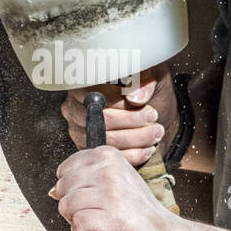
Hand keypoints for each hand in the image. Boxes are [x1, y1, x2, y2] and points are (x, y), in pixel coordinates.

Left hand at [49, 144, 183, 230]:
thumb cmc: (138, 214)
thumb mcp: (116, 183)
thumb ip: (87, 179)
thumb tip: (53, 189)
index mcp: (110, 156)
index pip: (65, 169)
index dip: (72, 189)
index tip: (94, 198)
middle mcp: (109, 170)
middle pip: (62, 188)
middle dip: (72, 207)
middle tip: (98, 214)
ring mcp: (111, 194)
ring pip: (66, 207)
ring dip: (79, 222)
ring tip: (102, 224)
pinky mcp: (111, 219)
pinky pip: (77, 225)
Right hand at [59, 63, 177, 167]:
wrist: (149, 106)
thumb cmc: (145, 87)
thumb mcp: (149, 74)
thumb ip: (144, 81)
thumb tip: (136, 98)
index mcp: (85, 84)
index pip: (99, 97)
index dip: (123, 104)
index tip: (144, 105)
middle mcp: (76, 107)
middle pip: (102, 120)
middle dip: (133, 122)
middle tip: (153, 119)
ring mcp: (80, 130)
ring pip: (106, 140)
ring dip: (136, 139)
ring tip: (154, 133)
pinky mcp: (89, 148)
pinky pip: (108, 156)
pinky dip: (132, 155)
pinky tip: (147, 148)